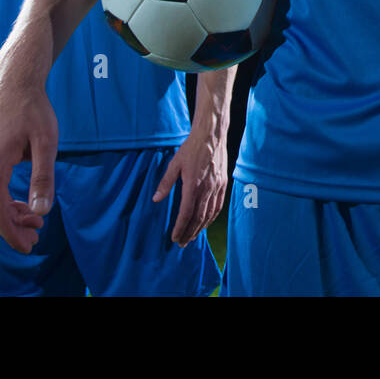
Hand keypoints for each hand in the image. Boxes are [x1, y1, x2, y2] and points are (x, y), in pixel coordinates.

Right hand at [0, 77, 56, 252]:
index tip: (28, 245)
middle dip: (12, 229)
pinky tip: (24, 205)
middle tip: (36, 237)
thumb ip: (43, 177)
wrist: (15, 82)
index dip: (11, 234)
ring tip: (35, 223)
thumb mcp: (46, 142)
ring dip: (10, 216)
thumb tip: (42, 211)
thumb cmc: (33, 108)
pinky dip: (6, 202)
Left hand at [153, 129, 228, 246]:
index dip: (180, 228)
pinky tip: (206, 222)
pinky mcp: (223, 184)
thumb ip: (166, 183)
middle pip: (198, 218)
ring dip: (200, 228)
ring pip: (210, 214)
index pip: (186, 213)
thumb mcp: (174, 164)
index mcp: (193, 184)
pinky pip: (218, 206)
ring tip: (192, 237)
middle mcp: (207, 189)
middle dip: (190, 233)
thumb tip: (156, 199)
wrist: (211, 135)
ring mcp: (217, 187)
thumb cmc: (191, 148)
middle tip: (182, 243)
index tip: (174, 238)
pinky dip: (212, 217)